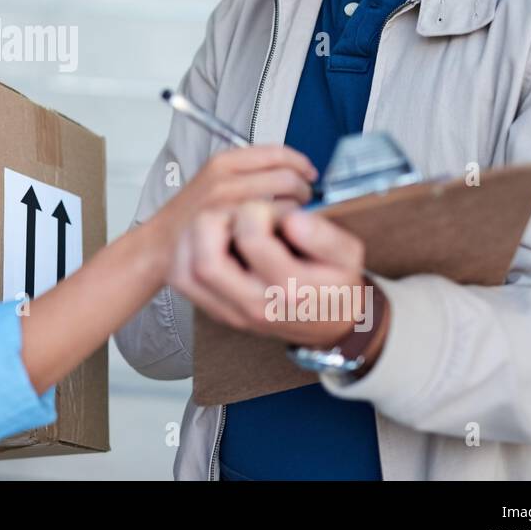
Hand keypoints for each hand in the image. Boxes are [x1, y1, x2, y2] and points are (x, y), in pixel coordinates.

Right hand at [145, 145, 318, 280]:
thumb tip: (295, 172)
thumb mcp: (215, 181)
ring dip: (299, 214)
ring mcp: (229, 206)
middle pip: (288, 177)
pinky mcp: (233, 232)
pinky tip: (282, 237)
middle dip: (304, 191)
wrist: (160, 245)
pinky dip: (287, 231)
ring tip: (293, 223)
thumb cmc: (192, 218)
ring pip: (287, 204)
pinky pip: (277, 227)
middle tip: (304, 203)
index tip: (310, 174)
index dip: (301, 163)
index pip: (278, 153)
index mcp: (223, 161)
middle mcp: (226, 179)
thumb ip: (249, 173)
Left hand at [168, 199, 384, 356]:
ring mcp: (229, 310)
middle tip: (237, 211)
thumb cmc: (335, 282)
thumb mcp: (349, 256)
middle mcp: (253, 305)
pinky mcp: (214, 308)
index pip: (253, 240)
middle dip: (214, 221)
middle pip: (206, 262)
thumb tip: (293, 218)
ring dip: (194, 234)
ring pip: (186, 271)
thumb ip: (325, 236)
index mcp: (288, 289)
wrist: (328, 322)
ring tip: (223, 222)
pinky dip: (185, 251)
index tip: (272, 207)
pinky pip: (182, 279)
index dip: (258, 210)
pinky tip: (207, 237)